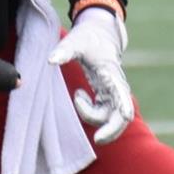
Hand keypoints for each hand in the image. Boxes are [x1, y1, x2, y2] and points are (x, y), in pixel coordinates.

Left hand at [48, 6, 133, 144]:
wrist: (99, 33)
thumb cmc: (88, 37)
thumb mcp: (75, 41)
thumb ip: (64, 51)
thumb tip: (51, 61)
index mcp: (111, 74)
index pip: (122, 95)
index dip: (123, 108)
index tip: (123, 118)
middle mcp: (117, 87)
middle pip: (122, 115)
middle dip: (112, 130)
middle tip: (97, 140)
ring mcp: (113, 93)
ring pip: (111, 117)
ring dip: (94, 118)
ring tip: (77, 96)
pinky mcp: (107, 96)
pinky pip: (104, 114)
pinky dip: (92, 114)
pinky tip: (79, 97)